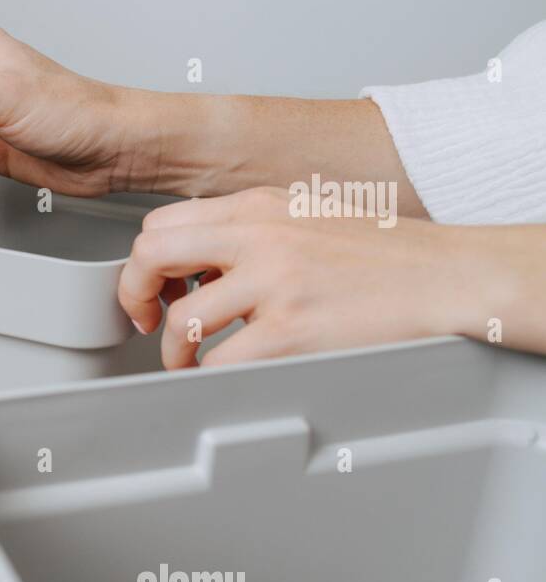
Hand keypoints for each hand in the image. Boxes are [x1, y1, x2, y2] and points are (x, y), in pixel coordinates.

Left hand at [117, 187, 545, 367]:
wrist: (447, 276)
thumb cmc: (384, 252)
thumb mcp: (305, 215)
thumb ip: (248, 230)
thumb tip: (195, 259)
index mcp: (258, 205)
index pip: (163, 223)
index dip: (145, 260)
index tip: (153, 286)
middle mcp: (260, 236)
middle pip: (152, 255)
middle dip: (134, 294)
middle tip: (144, 320)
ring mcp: (275, 283)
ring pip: (180, 320)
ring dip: (172, 351)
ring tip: (186, 361)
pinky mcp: (292, 330)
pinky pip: (220, 362)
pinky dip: (211, 376)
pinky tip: (223, 375)